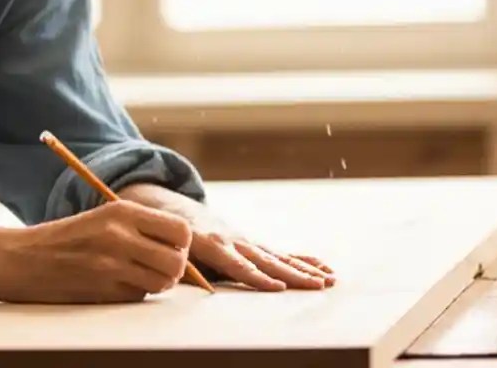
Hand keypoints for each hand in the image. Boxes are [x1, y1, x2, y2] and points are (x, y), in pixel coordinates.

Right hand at [5, 200, 192, 302]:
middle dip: (175, 268)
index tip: (172, 248)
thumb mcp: (105, 217)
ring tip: (139, 275)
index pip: (180, 230)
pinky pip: (139, 295)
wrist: (24, 258)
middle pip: (177, 261)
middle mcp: (121, 237)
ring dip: (157, 283)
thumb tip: (182, 246)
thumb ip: (141, 226)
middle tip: (160, 266)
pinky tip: (116, 283)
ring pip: (163, 282)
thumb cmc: (67, 237)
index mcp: (123, 212)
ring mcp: (113, 266)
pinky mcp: (105, 290)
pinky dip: (135, 292)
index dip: (182, 244)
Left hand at [118, 183, 334, 291]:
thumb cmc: (168, 234)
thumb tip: (187, 279)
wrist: (174, 208)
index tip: (277, 287)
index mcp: (211, 243)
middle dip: (293, 275)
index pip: (237, 265)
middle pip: (267, 262)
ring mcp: (247, 242)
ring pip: (279, 258)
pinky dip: (304, 261)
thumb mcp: (168, 244)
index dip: (256, 276)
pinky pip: (281, 254)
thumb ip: (179, 262)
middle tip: (316, 286)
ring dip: (304, 271)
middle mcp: (234, 241)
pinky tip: (325, 270)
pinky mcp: (253, 245)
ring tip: (328, 281)